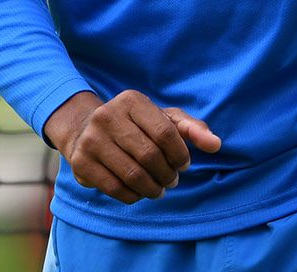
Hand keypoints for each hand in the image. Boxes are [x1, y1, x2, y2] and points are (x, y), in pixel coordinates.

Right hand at [44, 89, 221, 204]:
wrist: (85, 130)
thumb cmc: (134, 125)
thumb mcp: (162, 119)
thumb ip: (191, 128)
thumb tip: (216, 144)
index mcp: (132, 100)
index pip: (166, 132)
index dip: (180, 154)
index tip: (184, 164)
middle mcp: (108, 115)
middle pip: (150, 156)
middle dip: (167, 174)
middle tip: (172, 180)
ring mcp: (92, 139)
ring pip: (133, 175)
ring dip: (153, 188)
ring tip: (159, 189)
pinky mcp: (81, 162)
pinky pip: (115, 188)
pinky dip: (134, 196)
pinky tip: (140, 192)